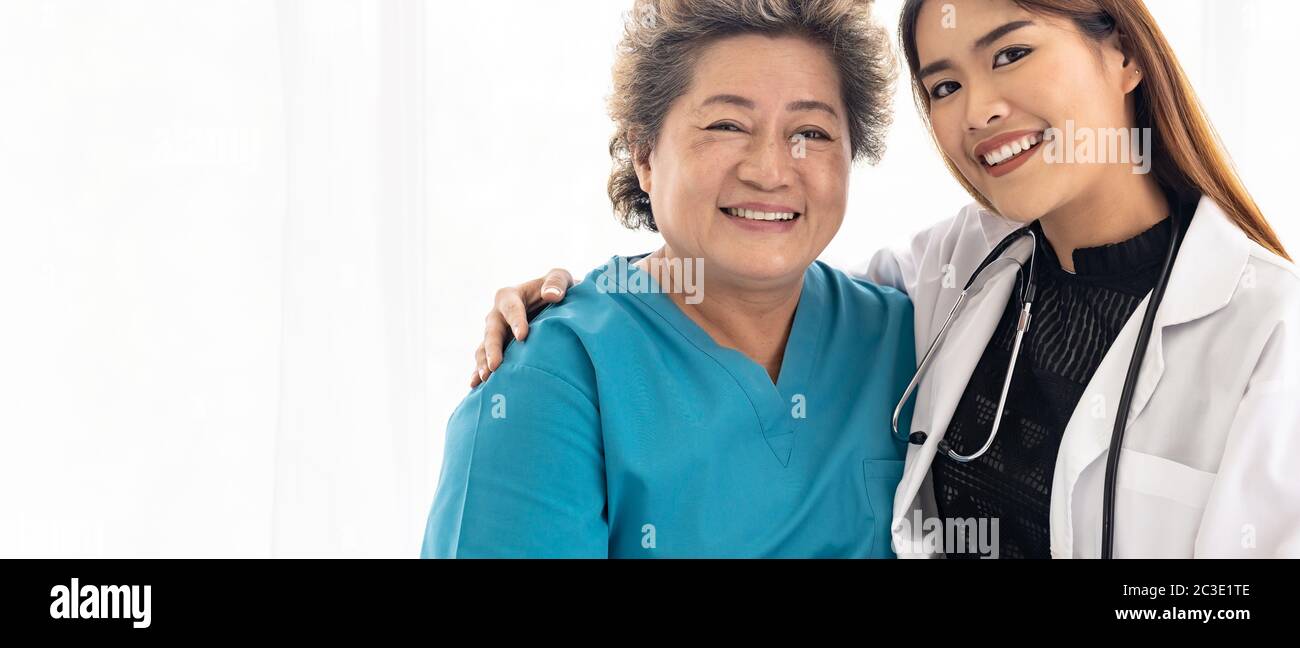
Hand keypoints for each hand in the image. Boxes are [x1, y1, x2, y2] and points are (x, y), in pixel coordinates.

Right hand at [471, 268, 574, 386]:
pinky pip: (484, 360)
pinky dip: (479, 372)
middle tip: (495, 365)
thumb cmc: (557, 290)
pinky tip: (476, 386)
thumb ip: (557, 282)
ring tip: (486, 378)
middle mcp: (497, 315)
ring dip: (483, 363)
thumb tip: (552, 295)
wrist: (556, 306)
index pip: (511, 308)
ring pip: (484, 348)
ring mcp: (495, 334)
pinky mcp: (496, 349)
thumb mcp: (560, 278)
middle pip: (492, 331)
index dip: (516, 321)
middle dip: (493, 348)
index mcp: (510, 296)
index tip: (523, 337)